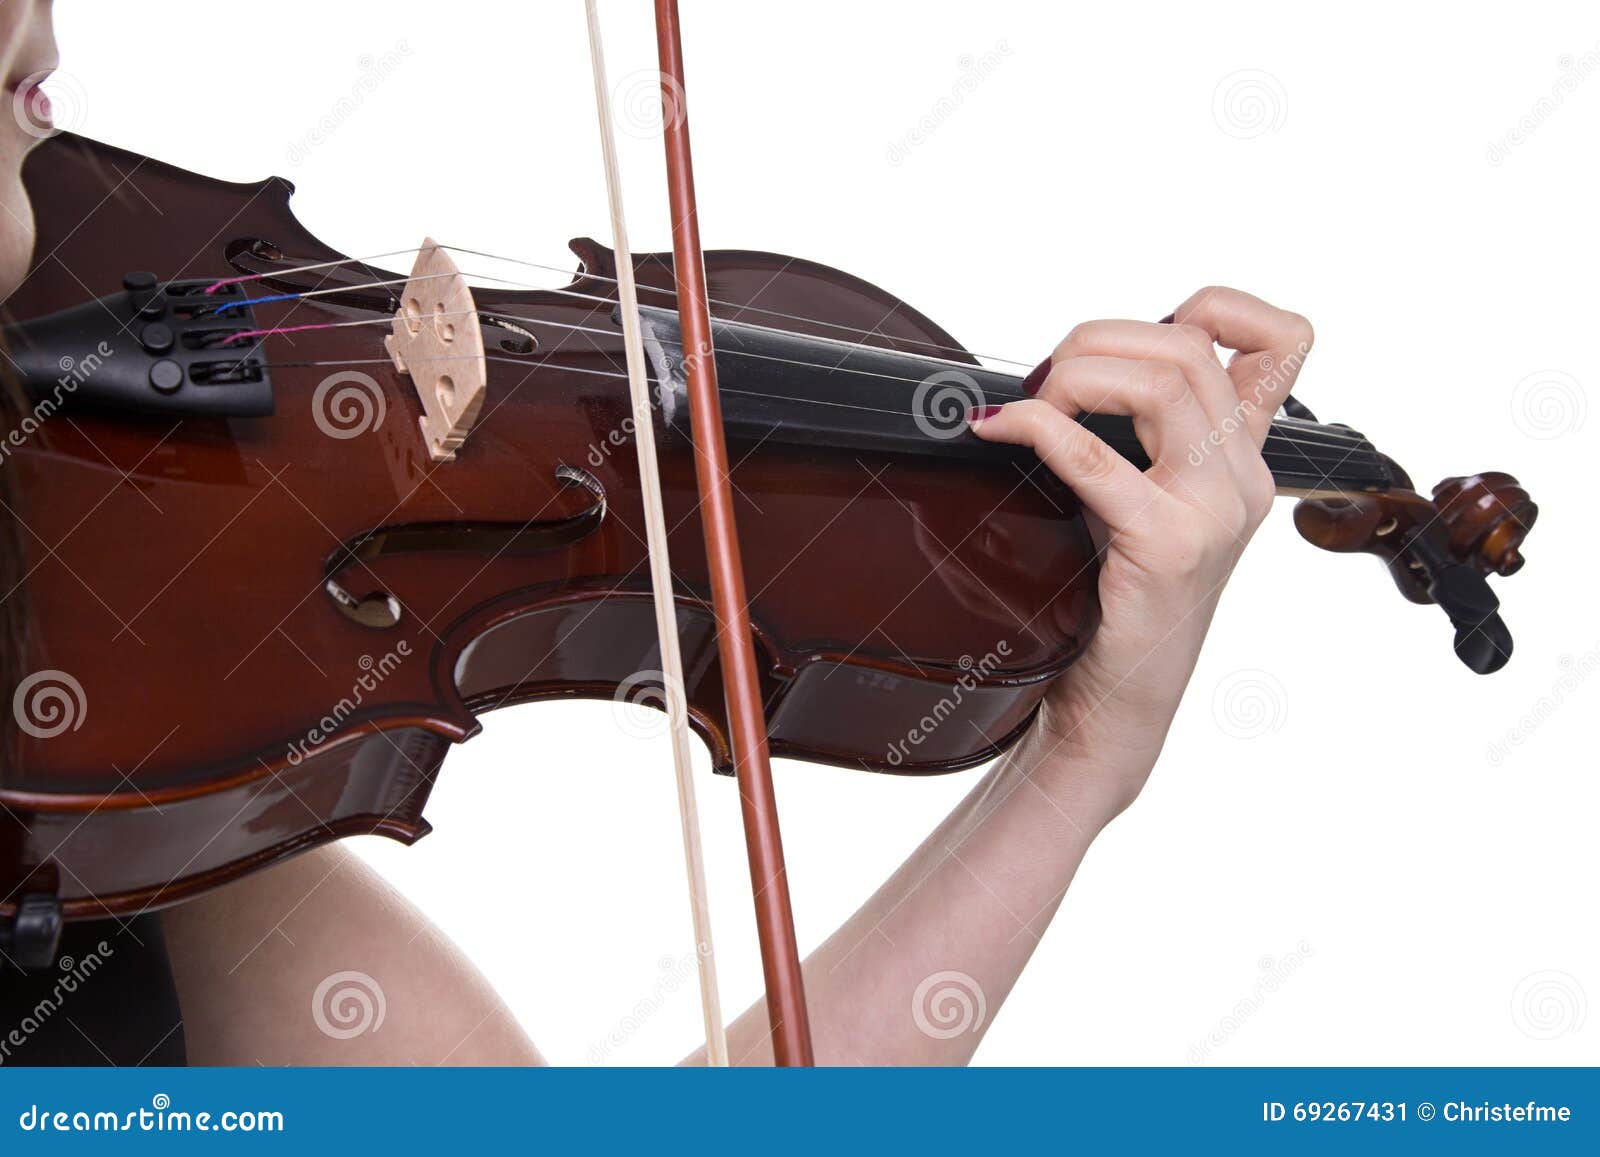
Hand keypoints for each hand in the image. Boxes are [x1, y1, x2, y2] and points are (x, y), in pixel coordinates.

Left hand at [969, 286, 1313, 819]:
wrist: (1115, 709)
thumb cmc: (1113, 606)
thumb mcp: (1139, 505)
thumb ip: (1136, 440)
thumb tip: (1067, 366)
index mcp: (1243, 462)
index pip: (1281, 342)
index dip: (1215, 306)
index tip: (1132, 335)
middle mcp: (1242, 479)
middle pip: (1189, 346)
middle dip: (1097, 339)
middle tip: (1044, 382)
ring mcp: (1214, 512)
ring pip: (1163, 377)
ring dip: (1075, 372)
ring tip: (1029, 407)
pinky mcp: (1168, 546)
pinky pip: (1095, 454)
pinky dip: (1035, 427)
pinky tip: (997, 429)